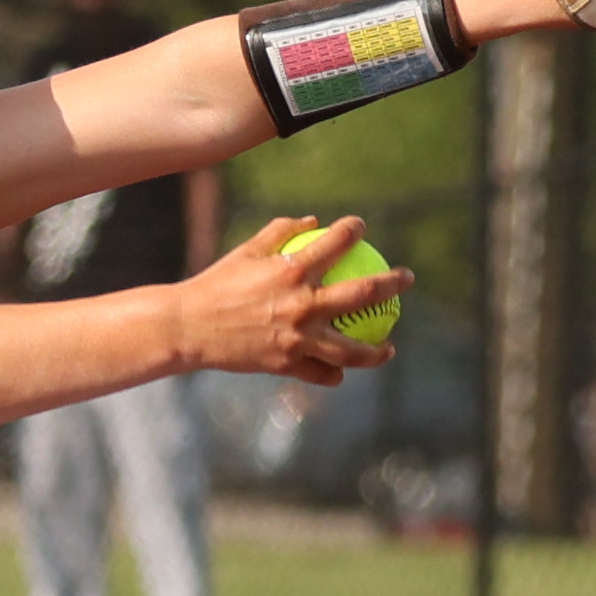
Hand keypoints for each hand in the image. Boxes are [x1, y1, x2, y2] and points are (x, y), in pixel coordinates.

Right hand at [169, 215, 410, 385]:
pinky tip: (343, 370)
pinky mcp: (286, 365)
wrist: (190, 328)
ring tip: (389, 348)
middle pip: (363, 294)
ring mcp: (296, 339)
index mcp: (292, 271)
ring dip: (376, 351)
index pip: (336, 243)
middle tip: (406, 280)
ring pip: (351, 350)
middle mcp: (302, 305)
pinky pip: (320, 373)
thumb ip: (282, 231)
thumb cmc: (217, 284)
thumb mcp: (247, 250)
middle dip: (392, 283)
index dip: (353, 230)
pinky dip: (333, 373)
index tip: (361, 227)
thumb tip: (315, 222)